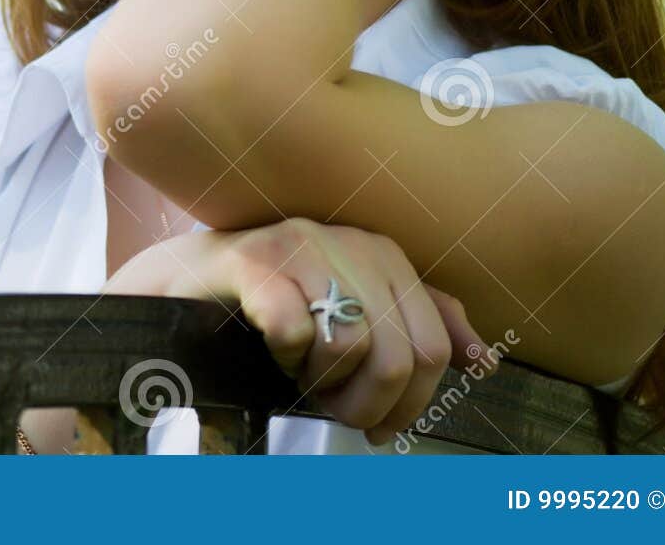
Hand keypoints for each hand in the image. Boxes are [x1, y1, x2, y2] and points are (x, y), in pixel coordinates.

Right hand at [105, 216, 496, 445]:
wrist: (182, 282)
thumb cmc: (272, 304)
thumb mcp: (352, 312)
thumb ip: (416, 323)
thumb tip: (481, 359)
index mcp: (384, 254)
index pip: (431, 349)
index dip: (408, 404)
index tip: (374, 424)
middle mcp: (350, 240)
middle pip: (400, 355)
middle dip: (368, 404)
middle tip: (333, 411)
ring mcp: (300, 244)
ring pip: (352, 346)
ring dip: (321, 382)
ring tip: (298, 375)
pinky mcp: (253, 260)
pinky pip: (295, 330)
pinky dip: (285, 355)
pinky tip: (271, 348)